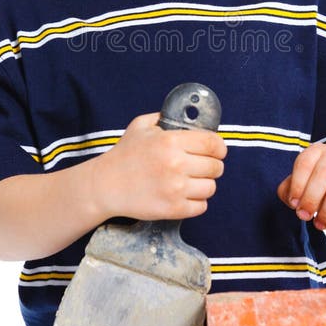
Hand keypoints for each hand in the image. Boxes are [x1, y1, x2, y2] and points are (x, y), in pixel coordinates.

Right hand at [99, 112, 226, 220]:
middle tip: (202, 167)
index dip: (220, 147)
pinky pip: (201, 206)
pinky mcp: (173, 209)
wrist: (105, 186)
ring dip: (204, 184)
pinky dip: (197, 202)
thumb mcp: (141, 126)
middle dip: (212, 166)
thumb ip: (163, 117)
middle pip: (216, 167)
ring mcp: (175, 189)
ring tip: (191, 182)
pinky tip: (184, 195)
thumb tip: (185, 116)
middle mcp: (176, 164)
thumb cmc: (124, 155)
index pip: (213, 144)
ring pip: (211, 187)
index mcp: (171, 141)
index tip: (218, 151)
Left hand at [277, 143, 325, 229]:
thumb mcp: (302, 183)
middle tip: (305, 217)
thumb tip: (293, 202)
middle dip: (311, 199)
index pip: (305, 163)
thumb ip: (289, 190)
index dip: (297, 185)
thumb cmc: (320, 184)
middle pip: (323, 175)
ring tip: (321, 224)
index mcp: (316, 151)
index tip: (294, 205)